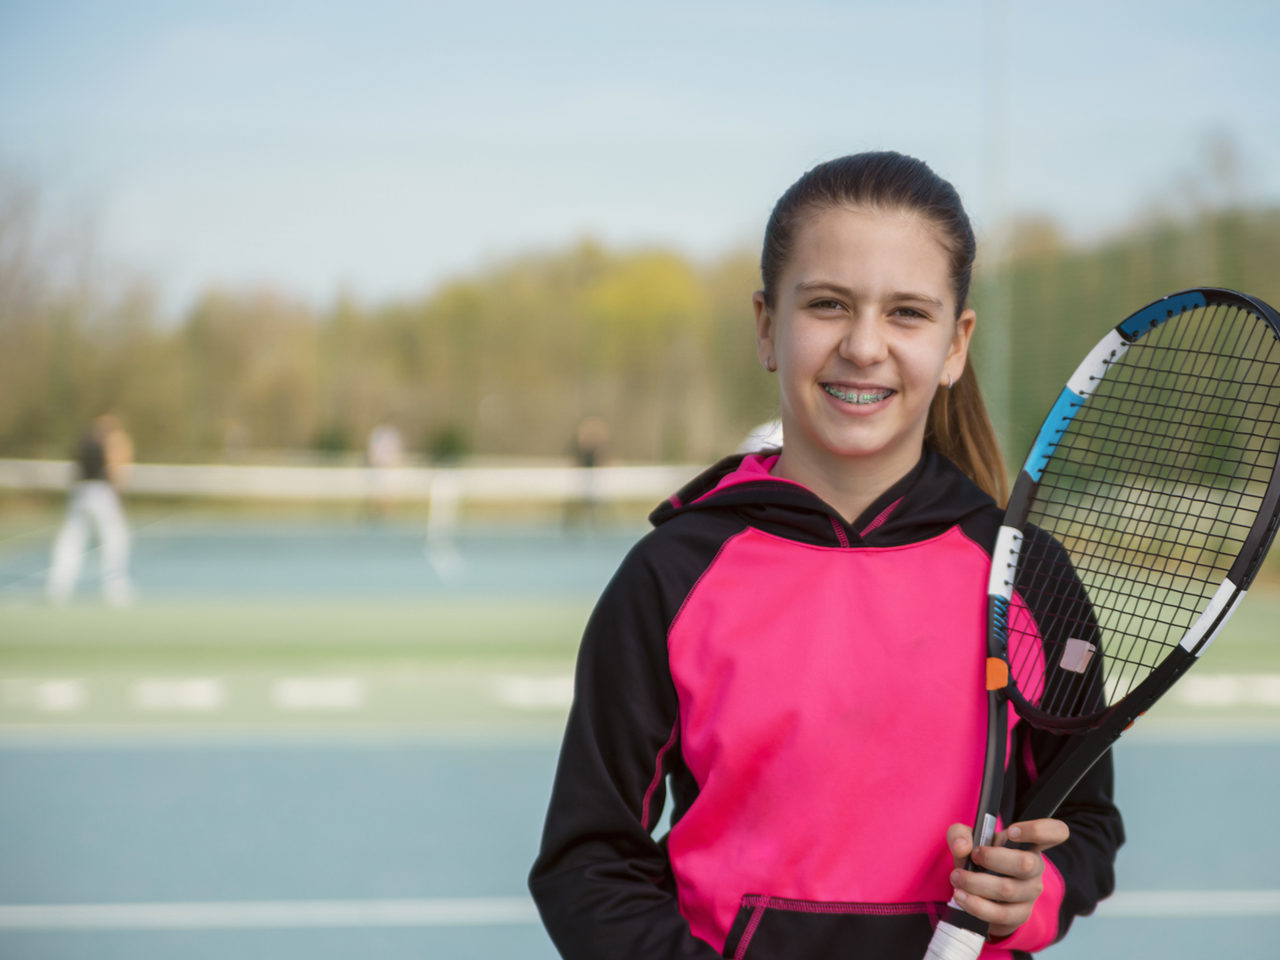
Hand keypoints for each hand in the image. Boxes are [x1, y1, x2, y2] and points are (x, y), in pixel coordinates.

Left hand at [945, 819, 1069, 937]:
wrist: (979, 892)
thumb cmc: (978, 859)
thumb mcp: (966, 839)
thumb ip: (960, 834)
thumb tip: (963, 847)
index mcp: (1029, 844)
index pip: (1054, 832)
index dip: (1039, 829)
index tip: (1011, 831)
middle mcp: (1035, 868)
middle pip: (1027, 864)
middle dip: (992, 859)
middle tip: (973, 857)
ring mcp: (1030, 893)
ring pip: (1008, 890)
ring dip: (976, 883)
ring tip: (957, 878)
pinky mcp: (1020, 915)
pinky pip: (1000, 913)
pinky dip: (976, 905)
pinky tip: (961, 897)